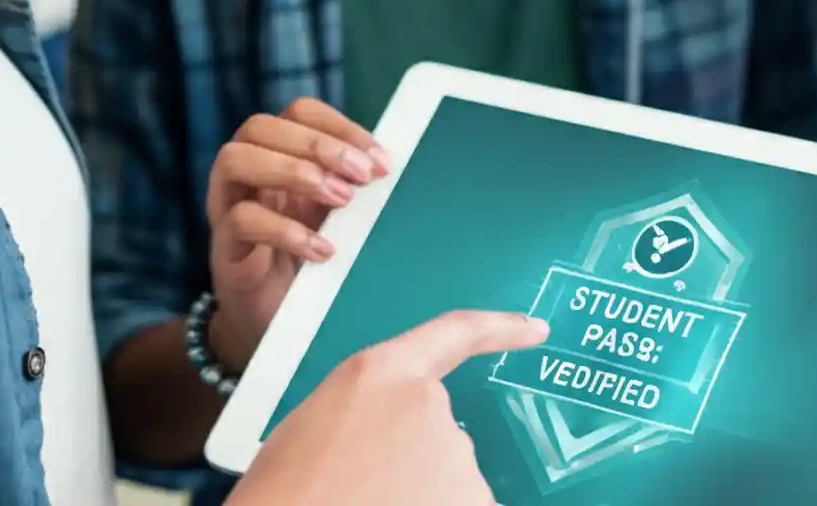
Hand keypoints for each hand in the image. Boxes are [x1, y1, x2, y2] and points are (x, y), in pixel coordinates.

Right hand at [205, 97, 389, 372]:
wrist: (276, 321)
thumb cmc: (311, 258)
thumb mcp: (338, 215)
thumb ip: (355, 186)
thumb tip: (395, 166)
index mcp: (279, 153)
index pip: (299, 113)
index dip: (340, 127)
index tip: (380, 160)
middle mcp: (247, 172)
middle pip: (260, 127)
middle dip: (318, 146)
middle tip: (362, 176)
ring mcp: (227, 206)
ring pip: (235, 160)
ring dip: (294, 172)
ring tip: (341, 200)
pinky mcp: (224, 247)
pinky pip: (240, 220)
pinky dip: (285, 230)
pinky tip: (323, 249)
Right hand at [226, 310, 549, 505]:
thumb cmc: (281, 493)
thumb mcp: (317, 426)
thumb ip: (372, 414)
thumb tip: (398, 442)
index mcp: (380, 374)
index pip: (454, 335)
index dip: (499, 329)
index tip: (534, 328)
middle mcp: (428, 406)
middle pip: (441, 431)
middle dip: (413, 459)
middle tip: (363, 485)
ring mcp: (454, 457)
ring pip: (450, 479)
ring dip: (422, 494)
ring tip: (365, 501)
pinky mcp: (472, 500)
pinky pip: (464, 504)